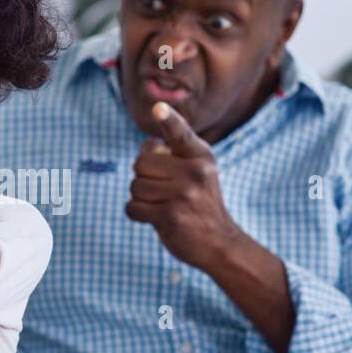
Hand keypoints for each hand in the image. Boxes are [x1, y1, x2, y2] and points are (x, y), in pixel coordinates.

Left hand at [125, 102, 246, 270]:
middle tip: (163, 190)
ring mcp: (184, 194)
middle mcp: (195, 172)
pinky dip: (137, 213)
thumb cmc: (199, 202)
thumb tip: (147, 147)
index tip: (158, 108)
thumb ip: (173, 155)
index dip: (168, 120)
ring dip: (141, 198)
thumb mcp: (197, 171)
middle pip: (140, 163)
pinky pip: (132, 207)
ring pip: (135, 186)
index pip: (180, 133)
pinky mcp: (171, 216)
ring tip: (163, 205)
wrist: (218, 243)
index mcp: (200, 155)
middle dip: (143, 177)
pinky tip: (155, 217)